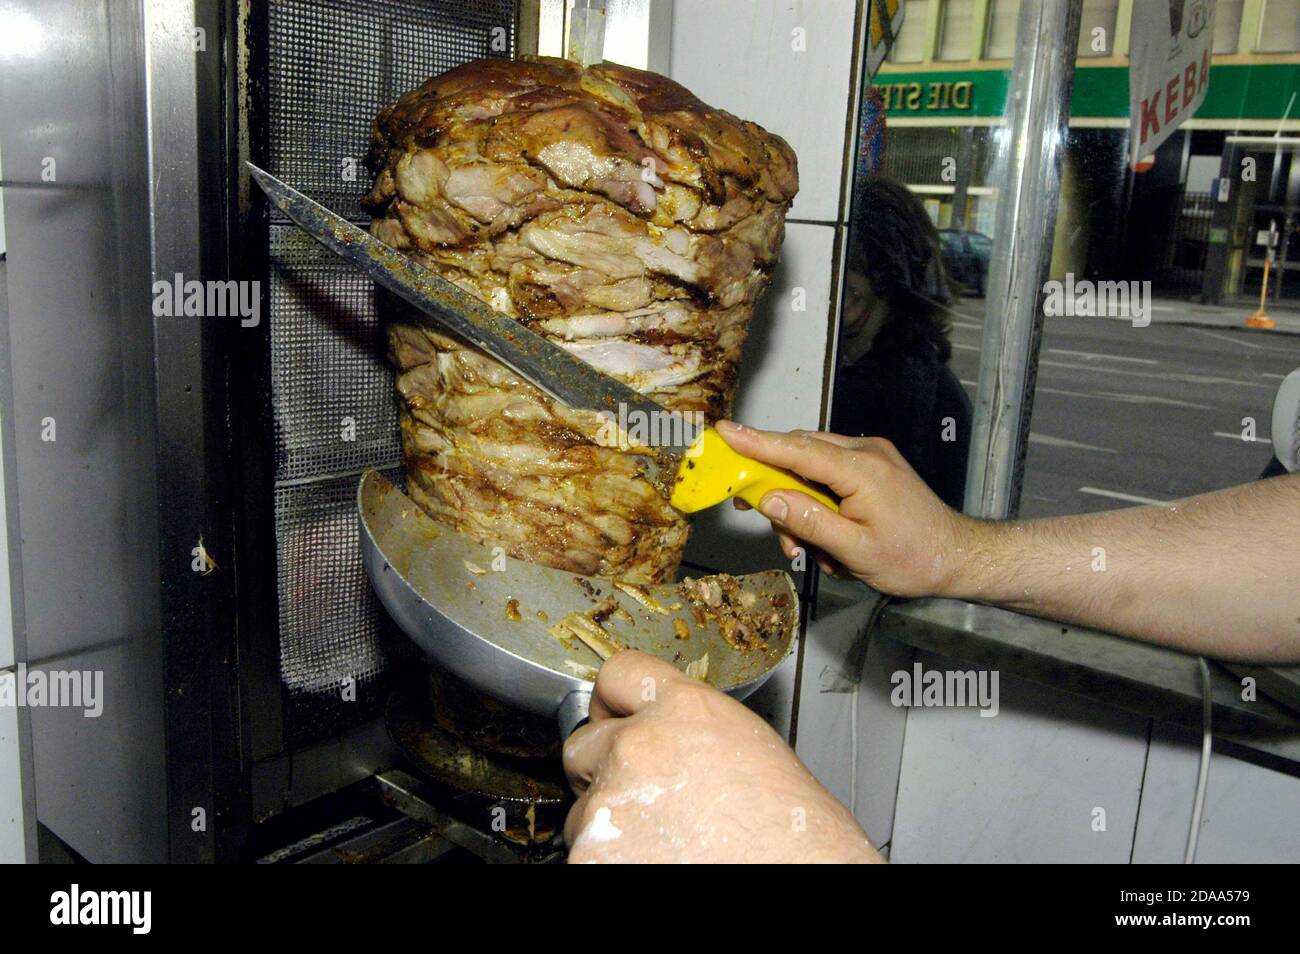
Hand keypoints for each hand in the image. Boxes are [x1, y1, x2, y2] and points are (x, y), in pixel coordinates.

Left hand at [562, 650, 881, 863]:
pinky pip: (584, 850)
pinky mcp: (594, 850)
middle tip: (641, 798)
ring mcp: (611, 799)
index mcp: (687, 709)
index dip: (616, 704)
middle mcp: (641, 744)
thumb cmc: (794, 838)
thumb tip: (677, 742)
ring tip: (663, 842)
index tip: (616, 719)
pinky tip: (654, 861)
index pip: (619, 675)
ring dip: (609, 822)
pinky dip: (609, 858)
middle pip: (585, 742)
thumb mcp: (753, 749)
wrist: (799, 879)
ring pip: (582, 806)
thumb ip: (697, 731)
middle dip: (603, 768)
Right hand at [716, 420, 978, 597]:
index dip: (756, 441)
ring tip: (805, 547)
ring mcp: (872, 456)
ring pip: (812, 466)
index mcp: (861, 470)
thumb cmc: (912, 559)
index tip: (724, 431)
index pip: (797, 450)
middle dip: (775, 487)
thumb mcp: (853, 551)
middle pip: (799, 454)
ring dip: (798, 503)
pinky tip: (824, 537)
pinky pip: (830, 474)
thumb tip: (769, 497)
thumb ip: (808, 521)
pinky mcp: (875, 466)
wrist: (957, 557)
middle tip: (753, 513)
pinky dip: (818, 501)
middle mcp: (865, 452)